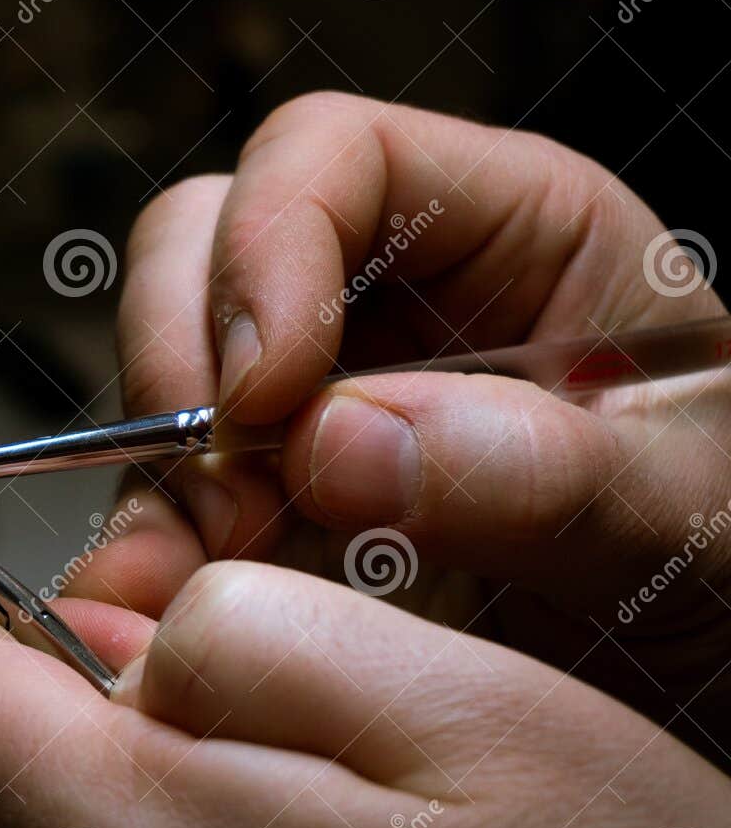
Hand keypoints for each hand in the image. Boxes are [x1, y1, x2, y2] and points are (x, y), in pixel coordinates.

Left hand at [0, 561, 730, 827]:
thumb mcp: (451, 712)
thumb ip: (243, 637)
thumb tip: (113, 630)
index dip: (43, 611)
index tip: (166, 597)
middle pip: (20, 739)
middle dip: (137, 672)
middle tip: (305, 681)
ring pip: (94, 798)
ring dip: (198, 747)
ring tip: (349, 774)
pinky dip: (225, 820)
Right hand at [78, 91, 730, 757]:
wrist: (708, 671)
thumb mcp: (688, 508)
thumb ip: (544, 472)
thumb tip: (336, 440)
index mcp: (511, 228)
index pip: (332, 156)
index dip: (267, 247)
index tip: (264, 392)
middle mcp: (389, 294)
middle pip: (206, 240)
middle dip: (184, 359)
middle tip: (222, 492)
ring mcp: (318, 396)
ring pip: (169, 372)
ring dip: (157, 473)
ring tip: (182, 579)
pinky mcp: (277, 496)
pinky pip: (172, 490)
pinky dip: (151, 545)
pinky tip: (164, 608)